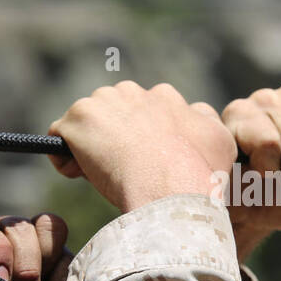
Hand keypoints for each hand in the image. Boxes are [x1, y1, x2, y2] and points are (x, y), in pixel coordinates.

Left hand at [49, 81, 235, 212]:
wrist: (172, 189)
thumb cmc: (199, 174)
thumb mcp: (221, 141)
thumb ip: (205, 120)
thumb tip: (195, 113)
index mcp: (163, 97)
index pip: (142, 111)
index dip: (140, 138)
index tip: (143, 161)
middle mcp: (132, 92)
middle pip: (111, 114)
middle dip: (112, 138)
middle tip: (122, 170)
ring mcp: (101, 103)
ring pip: (86, 125)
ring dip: (89, 147)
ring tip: (104, 176)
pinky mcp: (76, 120)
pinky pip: (59, 138)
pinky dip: (66, 159)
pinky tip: (82, 175)